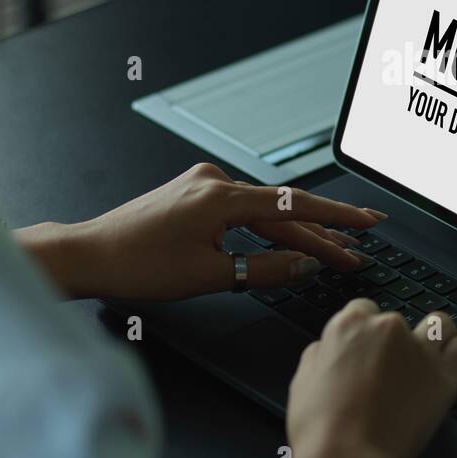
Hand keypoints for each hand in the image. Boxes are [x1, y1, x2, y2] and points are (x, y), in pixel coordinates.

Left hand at [17, 162, 385, 300]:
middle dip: (323, 235)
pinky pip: (242, 212)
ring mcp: (202, 185)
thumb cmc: (136, 264)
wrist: (88, 254)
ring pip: (263, 213)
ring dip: (295, 235)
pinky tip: (284, 243)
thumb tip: (305, 266)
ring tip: (332, 253)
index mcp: (220, 196)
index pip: (294, 206)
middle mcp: (214, 181)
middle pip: (282, 211)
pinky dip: (266, 230)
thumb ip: (264, 269)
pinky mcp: (193, 195)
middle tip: (358, 250)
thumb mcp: (209, 275)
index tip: (367, 223)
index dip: (337, 218)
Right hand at [284, 299, 456, 457]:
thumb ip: (321, 354)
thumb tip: (329, 350)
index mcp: (351, 324)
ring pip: (439, 325)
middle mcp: (388, 328)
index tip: (368, 349)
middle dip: (395, 341)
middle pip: (398, 322)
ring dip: (434, 336)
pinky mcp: (445, 376)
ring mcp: (420, 350)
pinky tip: (451, 366)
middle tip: (389, 370)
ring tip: (428, 356)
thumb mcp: (302, 379)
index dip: (366, 331)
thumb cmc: (320, 426)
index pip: (365, 309)